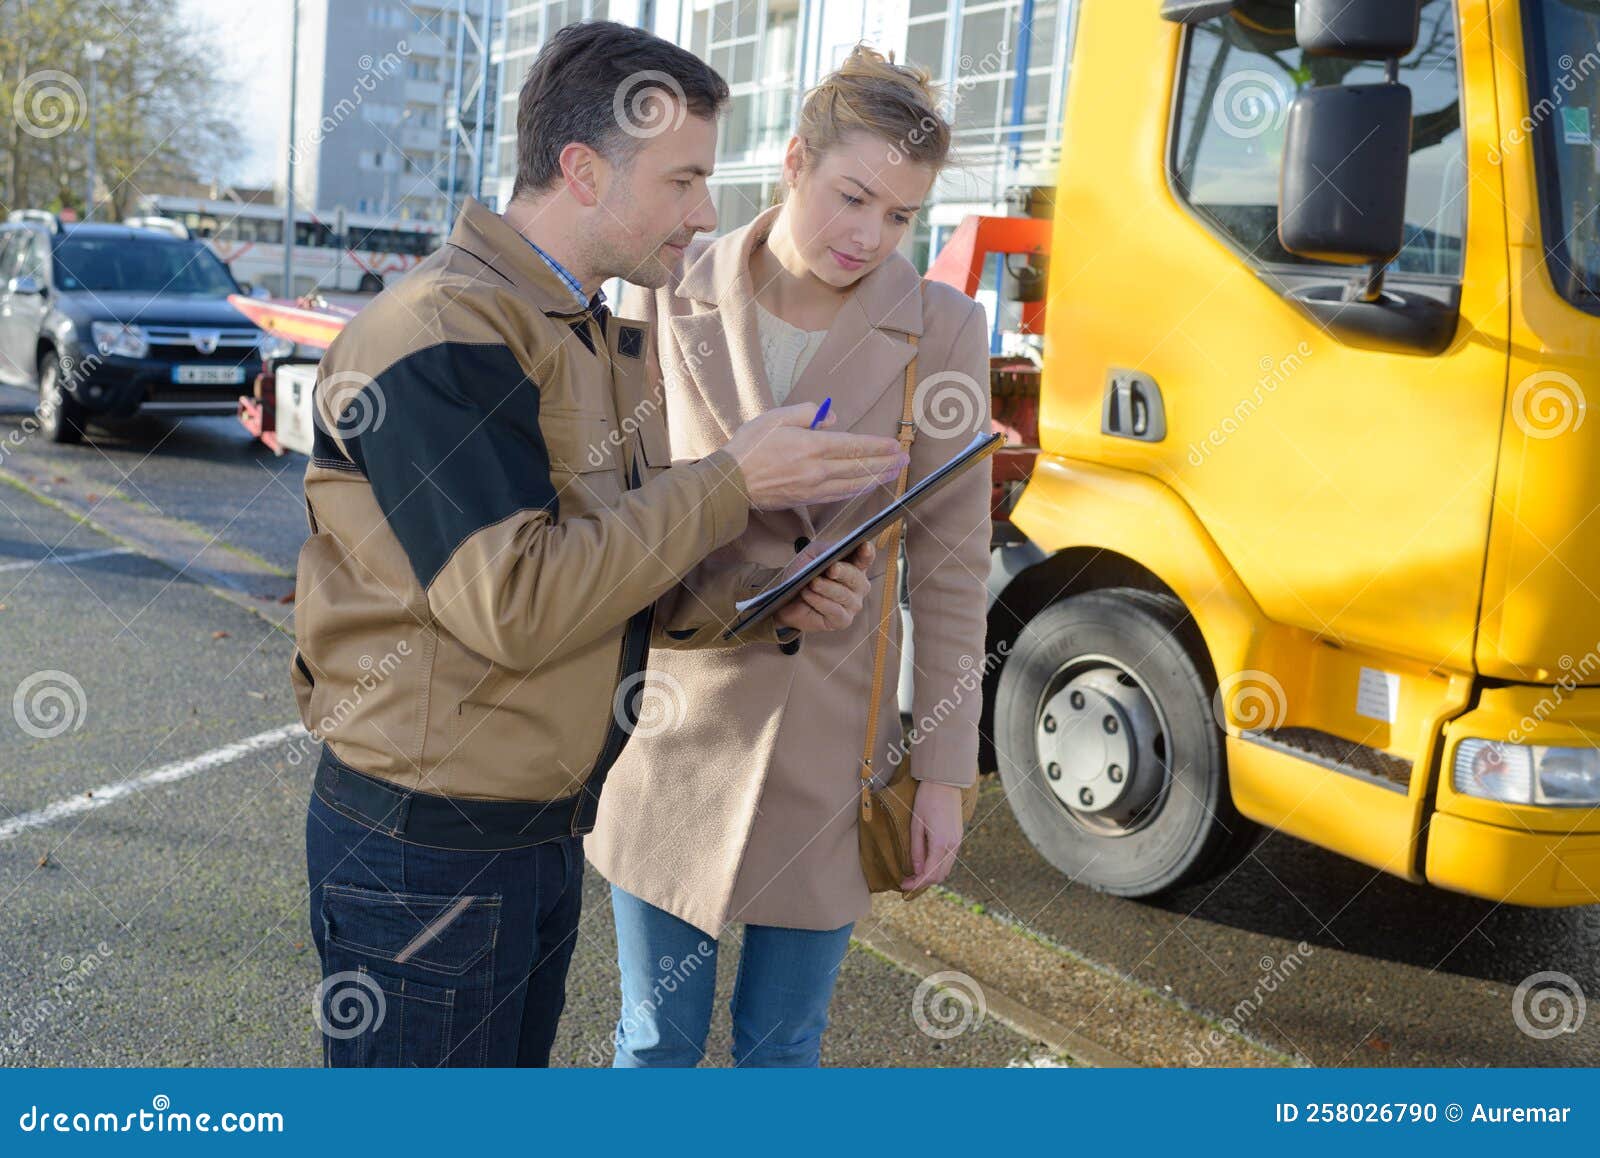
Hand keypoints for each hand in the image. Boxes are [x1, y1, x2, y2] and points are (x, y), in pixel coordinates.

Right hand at [723, 403, 907, 510]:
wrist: (731, 482)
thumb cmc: (750, 447)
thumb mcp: (776, 417)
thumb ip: (807, 413)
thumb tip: (831, 419)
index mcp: (812, 446)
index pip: (854, 446)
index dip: (878, 446)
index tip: (895, 445)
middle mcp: (818, 470)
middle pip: (860, 467)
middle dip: (886, 463)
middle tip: (905, 459)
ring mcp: (814, 488)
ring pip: (854, 484)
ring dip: (877, 478)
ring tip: (894, 472)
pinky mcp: (807, 500)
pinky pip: (840, 495)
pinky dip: (858, 490)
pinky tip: (867, 486)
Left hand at [774, 540, 874, 633]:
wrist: (786, 600)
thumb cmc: (803, 574)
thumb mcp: (812, 555)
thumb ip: (826, 549)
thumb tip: (836, 551)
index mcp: (855, 566)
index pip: (866, 558)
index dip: (866, 552)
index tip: (864, 546)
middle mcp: (859, 586)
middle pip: (856, 577)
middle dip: (843, 571)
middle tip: (831, 568)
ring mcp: (853, 604)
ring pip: (843, 595)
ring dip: (825, 587)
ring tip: (811, 583)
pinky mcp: (843, 620)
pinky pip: (834, 610)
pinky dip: (819, 601)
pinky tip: (808, 594)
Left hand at [901, 780, 964, 891]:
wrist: (945, 782)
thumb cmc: (927, 800)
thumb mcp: (916, 824)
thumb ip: (916, 849)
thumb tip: (916, 870)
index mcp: (941, 843)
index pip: (930, 874)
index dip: (916, 884)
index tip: (903, 886)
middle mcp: (953, 846)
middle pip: (940, 876)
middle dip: (923, 882)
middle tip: (907, 881)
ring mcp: (958, 842)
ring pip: (946, 869)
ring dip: (931, 874)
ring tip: (914, 873)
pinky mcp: (958, 837)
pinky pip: (949, 859)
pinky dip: (938, 865)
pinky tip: (925, 861)